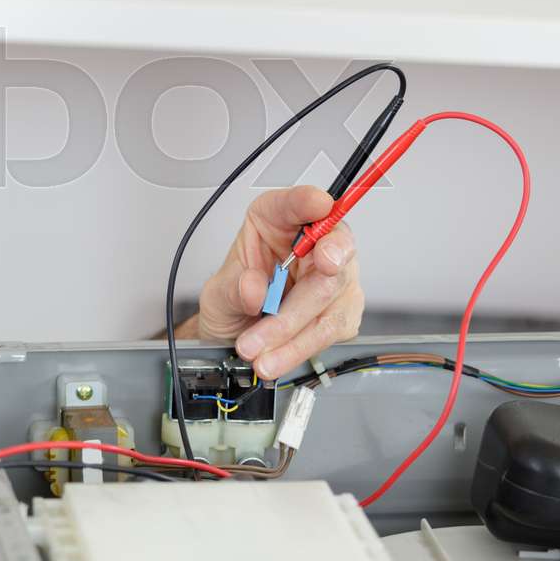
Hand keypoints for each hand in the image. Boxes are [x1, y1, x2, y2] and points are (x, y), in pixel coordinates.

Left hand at [188, 185, 362, 379]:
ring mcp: (334, 276)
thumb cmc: (232, 298)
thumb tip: (253, 288)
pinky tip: (277, 358)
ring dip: (294, 333)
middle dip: (297, 297)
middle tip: (268, 317)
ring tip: (262, 354)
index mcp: (275, 221)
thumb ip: (232, 288)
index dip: (308, 202)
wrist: (235, 335)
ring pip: (330, 300)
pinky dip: (300, 348)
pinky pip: (330, 330)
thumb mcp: (217, 292)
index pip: (295, 202)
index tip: (316, 205)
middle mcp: (311, 243)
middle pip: (328, 255)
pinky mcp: (342, 310)